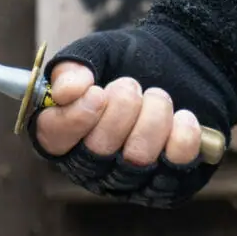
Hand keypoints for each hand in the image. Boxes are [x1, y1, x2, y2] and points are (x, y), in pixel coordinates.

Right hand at [33, 63, 206, 165]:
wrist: (182, 62)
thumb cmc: (130, 61)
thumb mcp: (98, 52)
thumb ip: (73, 67)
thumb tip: (64, 92)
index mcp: (65, 133)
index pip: (53, 139)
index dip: (74, 118)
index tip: (96, 93)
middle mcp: (92, 165)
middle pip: (97, 151)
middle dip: (121, 109)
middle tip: (132, 86)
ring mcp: (130, 179)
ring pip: (138, 159)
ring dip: (153, 116)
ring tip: (157, 96)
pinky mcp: (169, 182)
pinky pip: (175, 166)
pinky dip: (182, 135)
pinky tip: (182, 117)